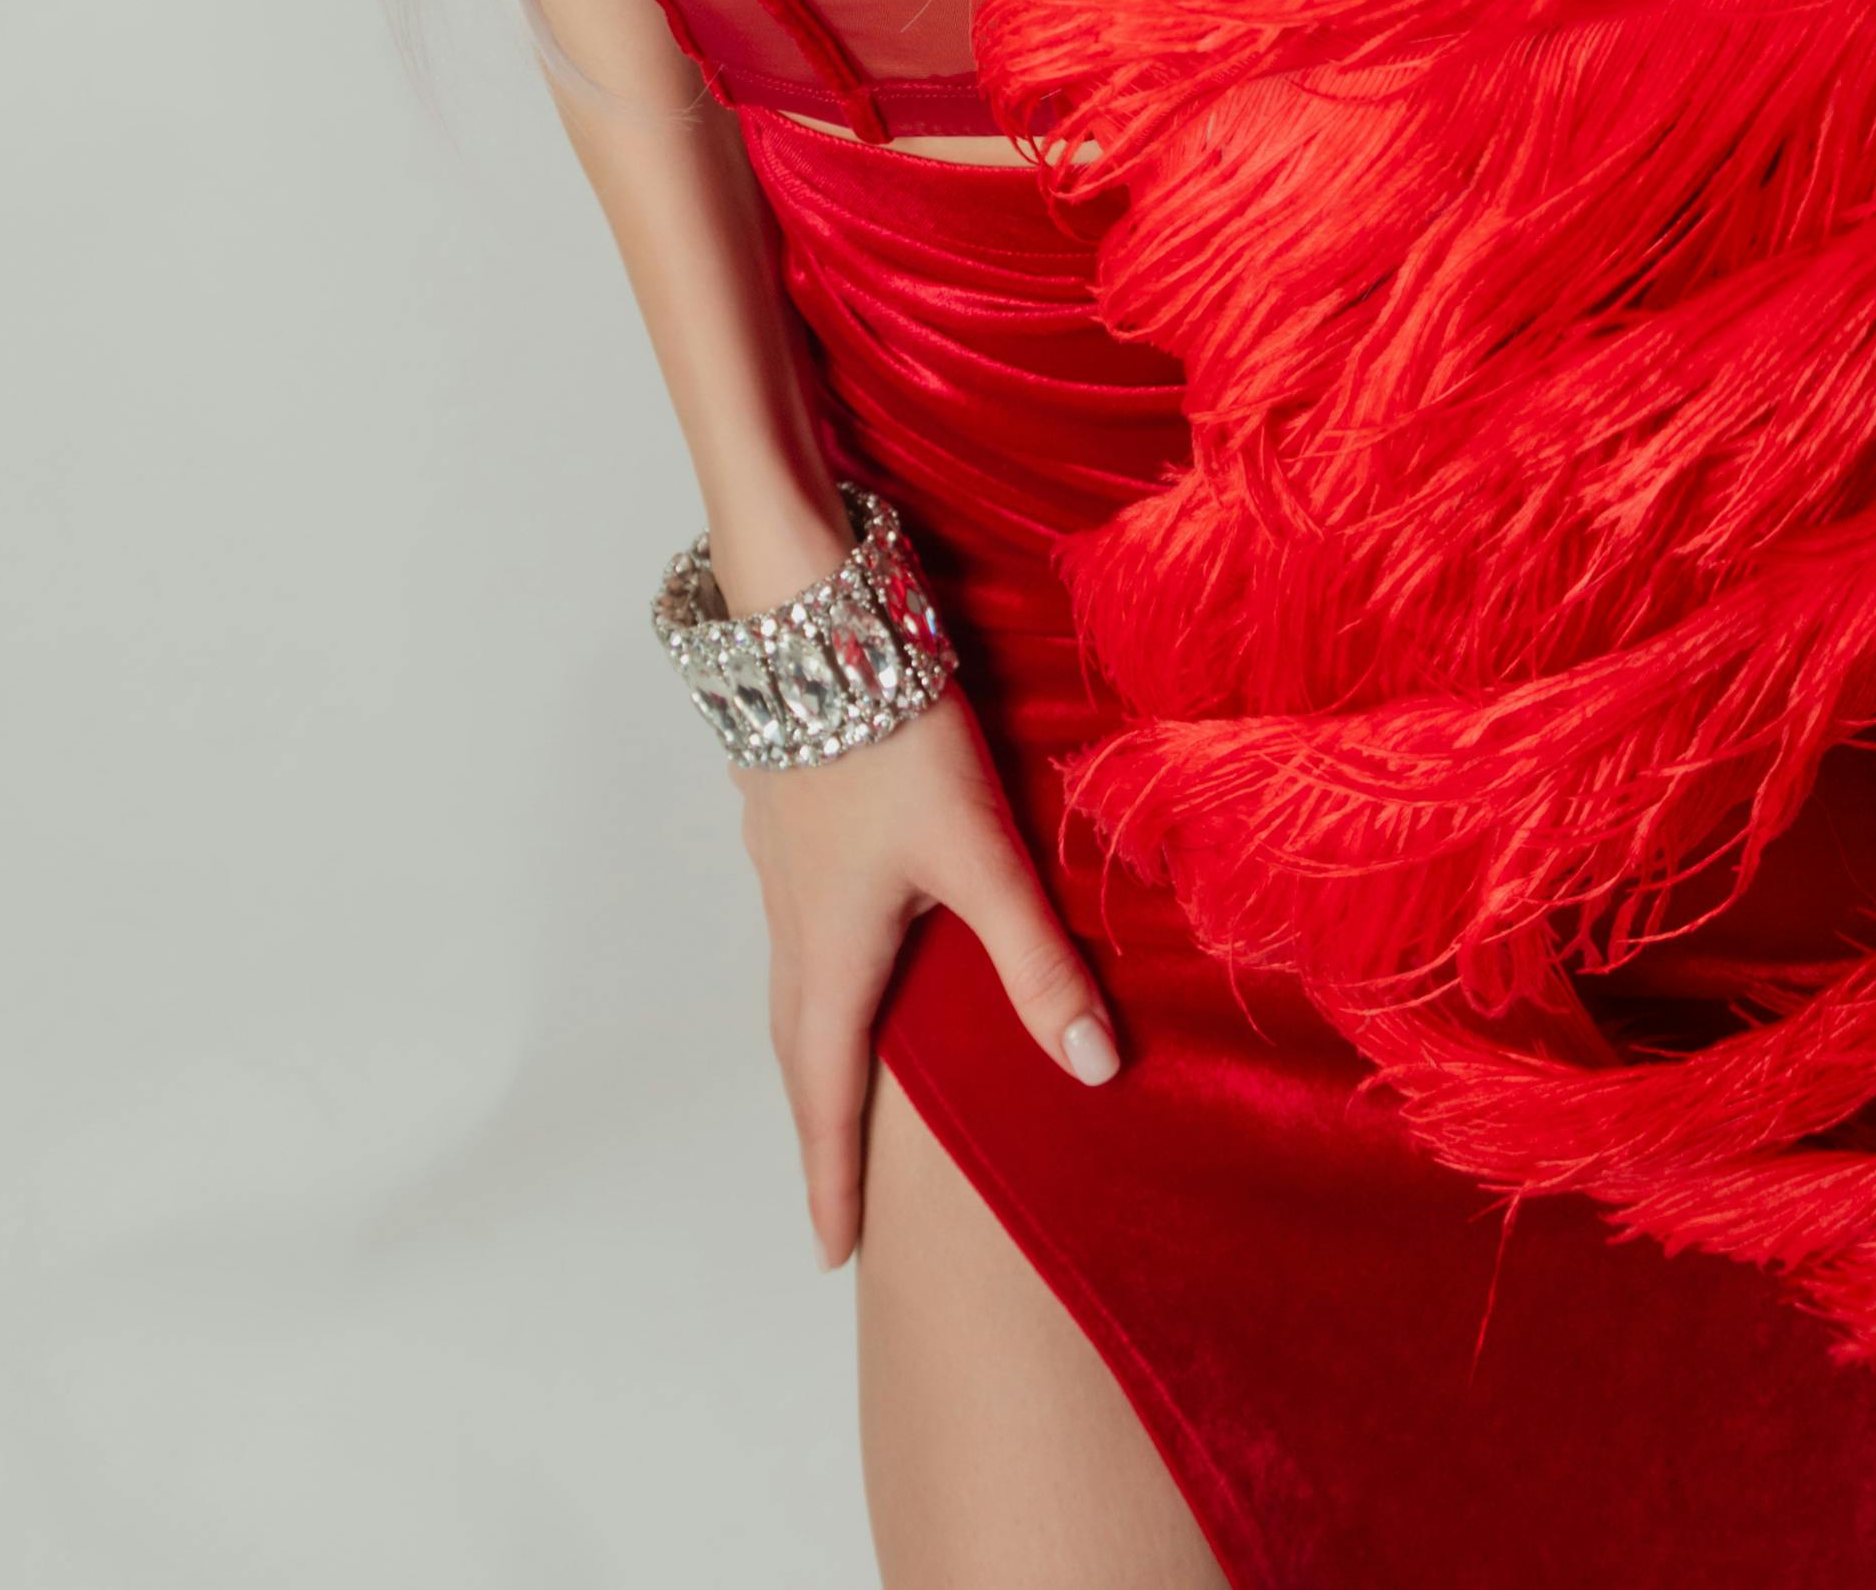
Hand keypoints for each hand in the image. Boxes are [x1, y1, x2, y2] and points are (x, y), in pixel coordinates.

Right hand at [740, 688, 1122, 1263]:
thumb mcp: (975, 851)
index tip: (829, 1258)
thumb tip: (1094, 1071)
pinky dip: (814, 973)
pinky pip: (795, 927)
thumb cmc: (887, 732)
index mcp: (834, 951)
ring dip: (813, 1049)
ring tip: (840, 1088)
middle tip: (831, 1196)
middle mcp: (794, 920)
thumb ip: (1034, 959)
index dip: (832, 1180)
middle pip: (797, 1052)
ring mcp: (781, 865)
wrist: (803, 618)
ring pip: (792, 985)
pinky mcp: (787, 814)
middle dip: (818, 1129)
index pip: (827, 1098)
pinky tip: (844, 942)